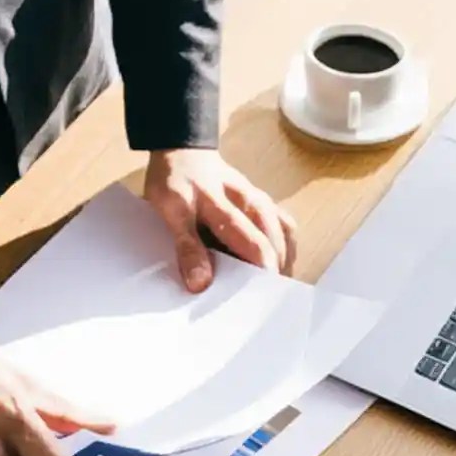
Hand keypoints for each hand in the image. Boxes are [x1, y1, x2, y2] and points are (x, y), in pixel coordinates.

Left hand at [144, 149, 297, 292]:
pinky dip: (285, 249)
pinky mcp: (264, 204)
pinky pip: (284, 228)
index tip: (261, 304)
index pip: (256, 247)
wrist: (181, 149)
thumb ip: (186, 247)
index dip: (263, 277)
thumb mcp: (170, 212)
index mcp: (227, 206)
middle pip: (276, 245)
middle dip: (276, 275)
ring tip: (275, 291)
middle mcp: (252, 203)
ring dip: (283, 263)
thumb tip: (201, 283)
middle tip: (268, 306)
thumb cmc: (174, 181)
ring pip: (284, 237)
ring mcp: (261, 202)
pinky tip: (279, 266)